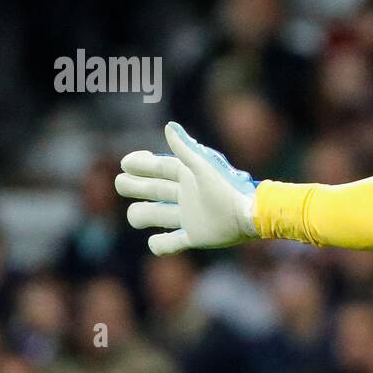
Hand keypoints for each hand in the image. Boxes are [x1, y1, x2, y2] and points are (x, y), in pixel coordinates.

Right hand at [114, 122, 258, 255]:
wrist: (249, 215)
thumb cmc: (227, 187)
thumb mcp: (203, 166)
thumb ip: (185, 149)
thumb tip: (169, 126)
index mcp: (188, 176)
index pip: (159, 168)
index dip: (141, 164)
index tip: (126, 163)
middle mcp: (186, 196)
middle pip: (152, 190)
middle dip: (135, 186)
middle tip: (123, 183)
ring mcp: (189, 217)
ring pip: (155, 216)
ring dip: (142, 215)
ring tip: (136, 214)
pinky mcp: (195, 237)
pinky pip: (171, 243)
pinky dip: (159, 245)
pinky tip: (153, 241)